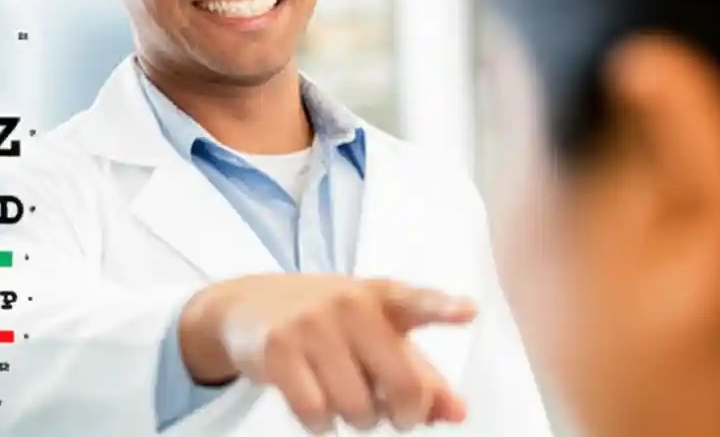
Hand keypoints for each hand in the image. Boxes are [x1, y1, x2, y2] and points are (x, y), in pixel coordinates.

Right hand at [179, 274, 475, 433]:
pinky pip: (316, 414)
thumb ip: (422, 374)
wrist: (250, 304)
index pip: (419, 302)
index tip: (469, 311)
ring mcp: (312, 323)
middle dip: (402, 415)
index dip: (445, 308)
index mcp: (384, 296)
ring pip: (357, 408)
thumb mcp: (378, 334)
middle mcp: (351, 304)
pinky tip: (317, 406)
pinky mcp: (278, 348)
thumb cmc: (331, 323)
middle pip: (402, 386)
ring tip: (344, 396)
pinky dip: (321, 424)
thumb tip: (458, 413)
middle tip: (392, 414)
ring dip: (356, 419)